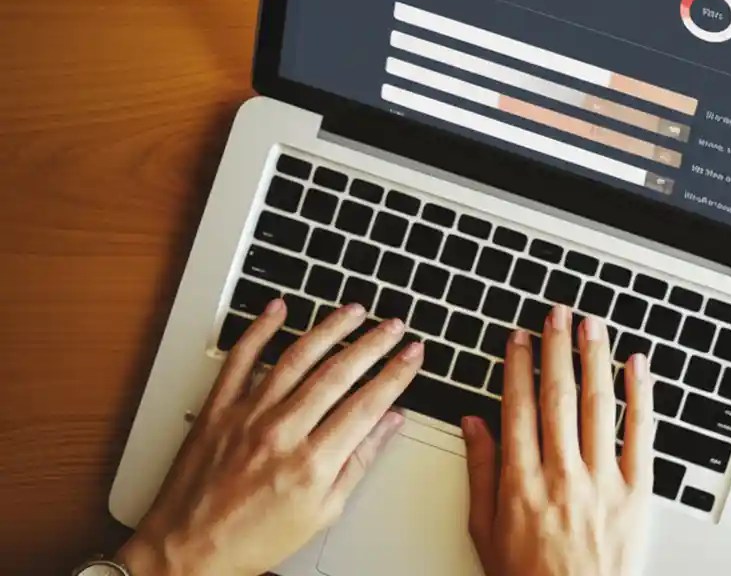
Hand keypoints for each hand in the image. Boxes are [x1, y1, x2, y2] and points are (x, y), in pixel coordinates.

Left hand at [116, 300, 422, 575]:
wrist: (187, 550)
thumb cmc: (253, 540)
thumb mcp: (322, 513)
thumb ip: (358, 462)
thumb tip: (389, 425)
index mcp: (313, 462)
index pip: (367, 404)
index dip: (396, 374)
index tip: (413, 355)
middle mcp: (282, 432)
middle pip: (339, 372)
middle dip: (374, 343)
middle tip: (395, 326)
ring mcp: (248, 415)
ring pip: (297, 357)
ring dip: (330, 328)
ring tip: (354, 311)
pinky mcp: (218, 408)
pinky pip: (240, 358)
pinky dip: (259, 329)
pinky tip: (278, 309)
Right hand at [463, 305, 655, 575]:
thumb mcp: (485, 531)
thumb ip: (480, 472)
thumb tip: (473, 424)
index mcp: (521, 481)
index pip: (517, 406)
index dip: (517, 365)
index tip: (518, 337)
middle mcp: (562, 474)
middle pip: (558, 396)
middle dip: (556, 348)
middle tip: (556, 314)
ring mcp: (603, 481)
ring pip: (599, 405)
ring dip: (595, 358)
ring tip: (592, 326)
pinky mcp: (637, 493)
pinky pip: (642, 434)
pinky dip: (640, 396)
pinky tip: (637, 367)